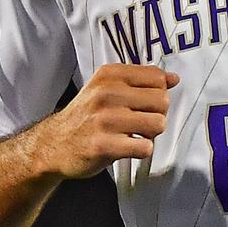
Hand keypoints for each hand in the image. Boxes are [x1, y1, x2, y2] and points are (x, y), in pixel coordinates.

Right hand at [43, 64, 179, 177]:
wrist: (54, 144)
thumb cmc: (86, 116)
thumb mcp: (107, 88)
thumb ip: (141, 81)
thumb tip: (174, 78)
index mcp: (110, 75)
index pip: (157, 78)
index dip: (157, 94)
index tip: (143, 104)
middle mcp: (106, 93)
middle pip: (162, 101)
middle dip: (156, 115)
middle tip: (139, 122)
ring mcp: (104, 119)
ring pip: (158, 124)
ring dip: (150, 134)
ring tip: (133, 135)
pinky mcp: (103, 145)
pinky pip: (145, 147)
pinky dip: (141, 151)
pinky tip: (127, 148)